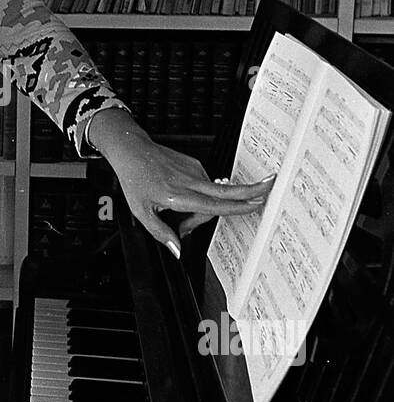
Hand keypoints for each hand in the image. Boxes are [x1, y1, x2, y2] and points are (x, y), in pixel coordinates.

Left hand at [85, 111, 274, 257]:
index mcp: (177, 194)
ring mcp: (194, 171)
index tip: (257, 203)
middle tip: (270, 188)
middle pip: (227, 190)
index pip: (213, 204)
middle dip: (252, 190)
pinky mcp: (194, 164)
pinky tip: (182, 199)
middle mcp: (189, 181)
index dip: (238, 206)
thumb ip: (161, 233)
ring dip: (204, 208)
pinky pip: (205, 186)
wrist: (132, 150)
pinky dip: (199, 196)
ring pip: (212, 195)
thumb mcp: (141, 212)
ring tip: (179, 216)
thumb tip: (177, 251)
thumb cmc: (135, 180)